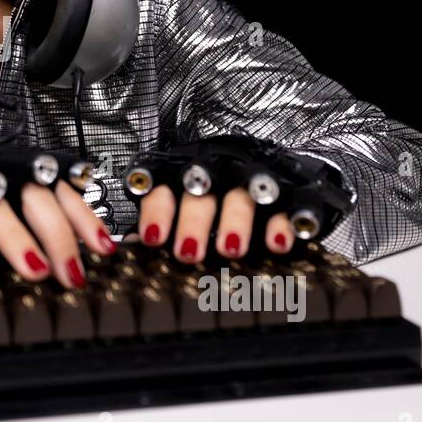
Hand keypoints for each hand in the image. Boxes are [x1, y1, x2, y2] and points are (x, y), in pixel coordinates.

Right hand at [0, 113, 116, 288]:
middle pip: (29, 188)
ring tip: (36, 270)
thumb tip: (84, 237)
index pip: (55, 177)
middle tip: (73, 274)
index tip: (104, 246)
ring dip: (16, 236)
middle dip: (57, 232)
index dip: (82, 212)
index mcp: (7, 156)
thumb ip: (33, 200)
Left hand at [120, 134, 354, 263]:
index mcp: (185, 171)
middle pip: (202, 189)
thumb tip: (126, 247)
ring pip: (244, 192)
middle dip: (193, 221)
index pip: (163, 184)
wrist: (282, 168)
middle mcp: (220, 169)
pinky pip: (294, 203)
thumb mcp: (187, 205)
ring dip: (236, 220)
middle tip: (187, 253)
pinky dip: (288, 222)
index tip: (151, 239)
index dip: (156, 211)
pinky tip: (280, 242)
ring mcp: (258, 177)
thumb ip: (161, 223)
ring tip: (230, 248)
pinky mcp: (295, 190)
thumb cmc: (219, 194)